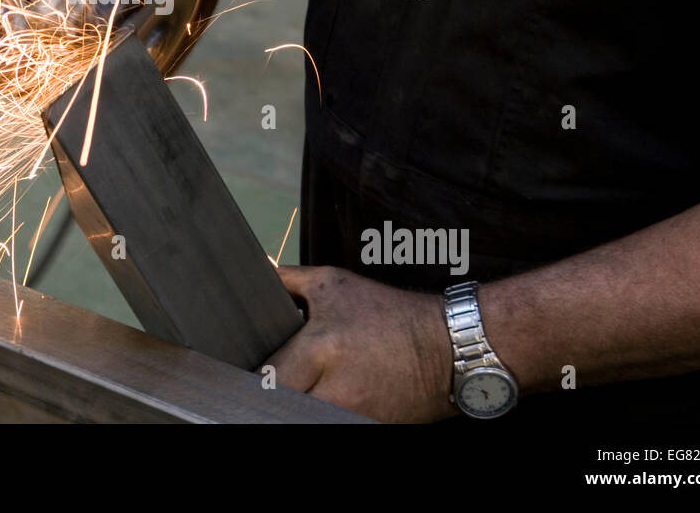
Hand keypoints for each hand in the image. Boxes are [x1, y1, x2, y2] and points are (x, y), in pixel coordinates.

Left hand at [270, 265, 455, 421]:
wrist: (447, 346)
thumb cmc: (387, 313)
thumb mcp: (333, 284)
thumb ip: (288, 280)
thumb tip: (257, 272)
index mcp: (321, 347)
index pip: (268, 377)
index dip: (255, 376)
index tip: (252, 370)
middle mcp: (334, 387)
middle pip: (282, 405)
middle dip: (274, 394)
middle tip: (278, 379)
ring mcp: (351, 413)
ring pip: (301, 416)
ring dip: (297, 404)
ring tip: (303, 386)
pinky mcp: (365, 426)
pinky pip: (326, 420)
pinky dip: (319, 411)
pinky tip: (323, 396)